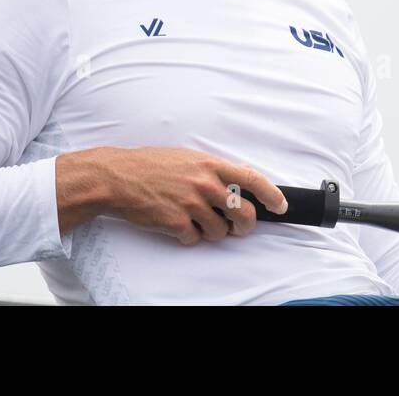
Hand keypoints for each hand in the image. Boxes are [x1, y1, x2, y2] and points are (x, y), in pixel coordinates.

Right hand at [97, 147, 288, 245]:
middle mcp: (205, 183)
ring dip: (211, 231)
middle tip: (238, 228)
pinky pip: (195, 239)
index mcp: (209, 165)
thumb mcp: (186, 157)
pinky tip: (176, 224)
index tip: (280, 205)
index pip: (253, 179)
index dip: (272, 194)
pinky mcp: (177, 222)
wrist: (117, 177)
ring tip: (195, 221)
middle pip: (245, 214)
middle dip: (246, 226)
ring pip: (220, 231)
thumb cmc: (149, 165)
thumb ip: (213, 168)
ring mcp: (191, 204)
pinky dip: (188, 236)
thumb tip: (240, 174)